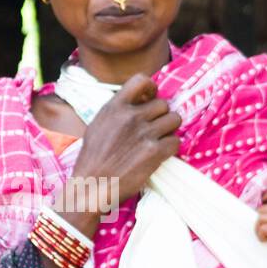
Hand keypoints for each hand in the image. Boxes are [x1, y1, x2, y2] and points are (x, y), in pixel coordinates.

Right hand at [71, 73, 181, 206]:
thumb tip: (136, 104)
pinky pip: (176, 141)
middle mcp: (131, 116)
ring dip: (169, 130)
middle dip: (161, 116)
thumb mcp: (97, 126)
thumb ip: (116, 113)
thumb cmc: (91, 160)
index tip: (150, 99)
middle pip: (163, 104)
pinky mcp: (154, 152)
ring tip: (158, 141)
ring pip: (174, 119)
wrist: (91, 187)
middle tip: (154, 129)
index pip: (141, 80)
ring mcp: (144, 133)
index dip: (151, 88)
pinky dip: (170, 148)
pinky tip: (159, 155)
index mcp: (114, 107)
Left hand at [256, 190, 266, 256]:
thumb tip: (266, 217)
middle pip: (262, 208)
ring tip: (264, 236)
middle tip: (262, 228)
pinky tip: (266, 240)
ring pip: (261, 218)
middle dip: (259, 219)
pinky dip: (261, 235)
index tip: (264, 205)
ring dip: (258, 229)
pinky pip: (264, 228)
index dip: (266, 196)